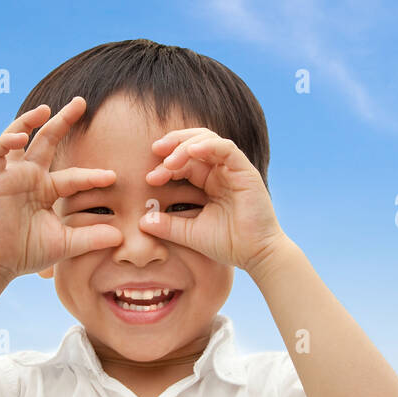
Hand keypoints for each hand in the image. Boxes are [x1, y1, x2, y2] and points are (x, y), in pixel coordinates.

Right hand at [0, 97, 122, 280]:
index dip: (92, 175)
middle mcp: (31, 176)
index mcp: (48, 189)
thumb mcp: (65, 244)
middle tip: (81, 102)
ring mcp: (12, 175)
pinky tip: (21, 137)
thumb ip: (90, 238)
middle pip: (48, 140)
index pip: (75, 176)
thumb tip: (121, 237)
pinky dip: (6, 140)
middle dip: (63, 120)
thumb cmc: (29, 252)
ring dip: (30, 120)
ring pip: (19, 138)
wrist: (0, 264)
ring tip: (46, 109)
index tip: (112, 177)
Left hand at [142, 127, 288, 277]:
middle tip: (155, 151)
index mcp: (208, 181)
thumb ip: (168, 225)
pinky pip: (226, 149)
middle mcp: (220, 171)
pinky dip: (208, 146)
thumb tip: (141, 222)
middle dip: (172, 143)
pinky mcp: (245, 170)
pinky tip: (191, 152)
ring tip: (169, 160)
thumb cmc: (227, 243)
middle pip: (193, 142)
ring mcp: (233, 168)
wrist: (256, 255)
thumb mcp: (190, 233)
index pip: (183, 162)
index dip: (165, 165)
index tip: (149, 178)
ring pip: (208, 140)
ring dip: (186, 145)